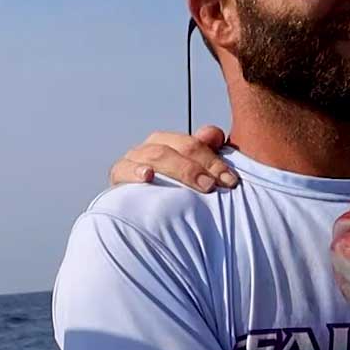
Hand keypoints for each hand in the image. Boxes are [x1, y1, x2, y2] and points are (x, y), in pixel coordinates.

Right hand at [108, 125, 237, 192]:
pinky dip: (136, 171)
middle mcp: (153, 147)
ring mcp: (135, 159)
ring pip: (157, 155)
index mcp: (171, 142)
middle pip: (179, 147)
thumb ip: (207, 153)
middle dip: (200, 166)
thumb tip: (216, 133)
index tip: (230, 180)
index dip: (214, 160)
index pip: (195, 144)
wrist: (146, 215)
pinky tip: (147, 176)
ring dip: (180, 169)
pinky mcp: (119, 175)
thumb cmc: (175, 194)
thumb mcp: (195, 174)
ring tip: (199, 184)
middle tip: (214, 186)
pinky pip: (123, 169)